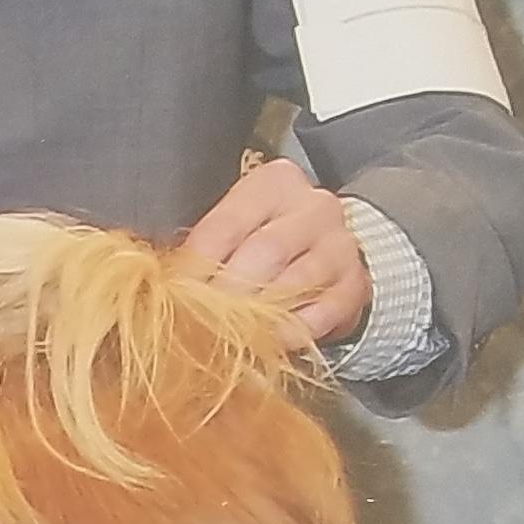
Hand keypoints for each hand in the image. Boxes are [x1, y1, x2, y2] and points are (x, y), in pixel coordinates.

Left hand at [178, 154, 371, 349]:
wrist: (326, 252)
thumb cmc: (264, 238)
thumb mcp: (235, 228)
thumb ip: (206, 247)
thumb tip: (166, 282)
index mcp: (274, 184)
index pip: (227, 223)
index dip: (198, 263)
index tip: (177, 292)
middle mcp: (314, 206)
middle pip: (265, 251)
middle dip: (229, 291)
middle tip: (201, 320)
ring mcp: (341, 244)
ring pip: (295, 282)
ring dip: (259, 314)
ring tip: (231, 334)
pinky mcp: (356, 283)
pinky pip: (322, 312)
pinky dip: (292, 331)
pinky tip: (271, 340)